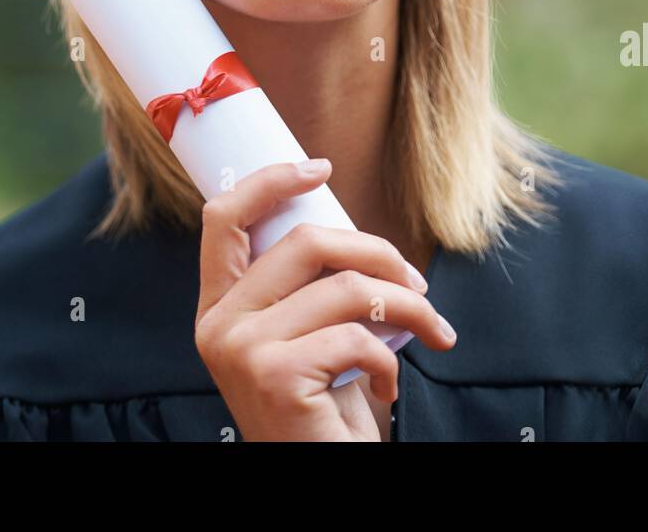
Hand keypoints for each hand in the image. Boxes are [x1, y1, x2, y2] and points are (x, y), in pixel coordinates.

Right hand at [194, 159, 456, 441]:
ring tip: (428, 330)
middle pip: (305, 241)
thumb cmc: (322, 410)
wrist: (320, 479)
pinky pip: (358, 336)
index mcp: (220, 307)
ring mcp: (241, 350)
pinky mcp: (275, 376)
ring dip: (408, 307)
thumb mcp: (307, 336)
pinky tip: (388, 386)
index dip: (270, 182)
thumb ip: (307, 285)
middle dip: (378, 252)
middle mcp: (218, 325)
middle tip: (416, 282)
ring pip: (345, 287)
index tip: (320, 167)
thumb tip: (350, 231)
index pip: (224, 219)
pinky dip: (392, 360)